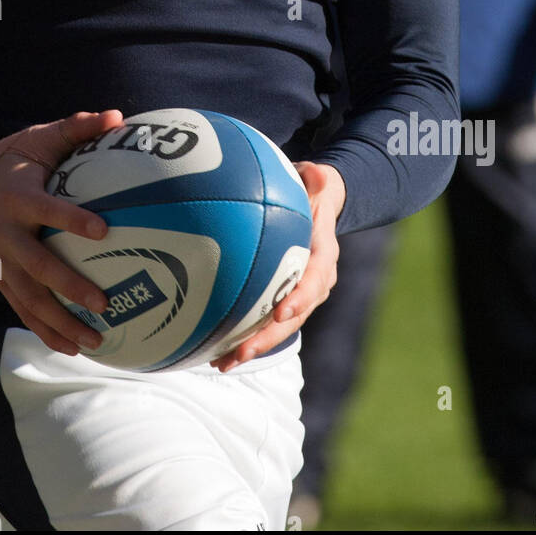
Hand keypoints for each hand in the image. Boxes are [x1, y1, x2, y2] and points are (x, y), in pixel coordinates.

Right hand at [0, 110, 123, 355]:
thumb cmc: (9, 160)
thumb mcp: (36, 139)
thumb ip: (75, 128)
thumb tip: (117, 116)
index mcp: (18, 197)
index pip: (48, 210)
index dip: (73, 220)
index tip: (104, 231)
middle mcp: (5, 233)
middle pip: (36, 265)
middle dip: (68, 286)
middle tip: (103, 302)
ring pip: (28, 298)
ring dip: (60, 322)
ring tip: (94, 341)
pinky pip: (20, 310)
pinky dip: (44, 330)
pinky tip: (71, 347)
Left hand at [211, 161, 345, 372]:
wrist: (320, 209)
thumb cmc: (312, 193)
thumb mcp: (317, 181)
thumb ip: (315, 177)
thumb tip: (315, 171)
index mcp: (322, 256)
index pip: (314, 281)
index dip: (300, 300)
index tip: (280, 312)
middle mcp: (314, 283)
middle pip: (294, 317)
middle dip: (268, 339)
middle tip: (241, 353)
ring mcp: (299, 296)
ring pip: (278, 328)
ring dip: (252, 347)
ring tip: (221, 363)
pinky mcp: (283, 300)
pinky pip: (264, 323)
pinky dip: (242, 337)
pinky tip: (213, 350)